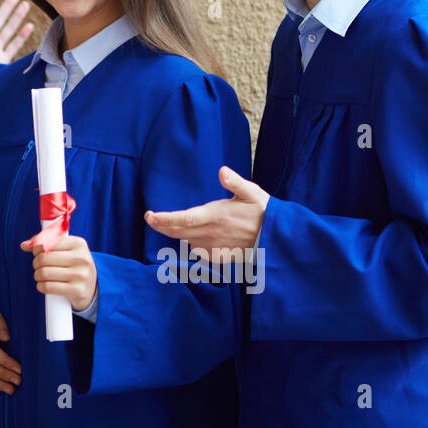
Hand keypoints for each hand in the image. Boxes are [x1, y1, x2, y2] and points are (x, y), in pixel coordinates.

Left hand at [19, 233, 96, 311]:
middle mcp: (81, 258)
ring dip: (37, 275)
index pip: (48, 241)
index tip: (36, 252)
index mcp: (78, 244)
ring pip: (44, 273)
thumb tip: (24, 245)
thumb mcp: (66, 250)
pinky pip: (48, 287)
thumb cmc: (74, 265)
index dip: (36, 247)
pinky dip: (40, 286)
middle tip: (38, 265)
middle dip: (36, 262)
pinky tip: (43, 285)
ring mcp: (80, 275)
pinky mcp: (76, 290)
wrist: (92, 288)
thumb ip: (46, 244)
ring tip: (40, 275)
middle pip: (44, 258)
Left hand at [144, 165, 268, 262]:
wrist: (278, 240)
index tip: (149, 216)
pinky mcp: (220, 257)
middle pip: (179, 232)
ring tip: (167, 225)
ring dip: (176, 234)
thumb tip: (222, 171)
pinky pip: (199, 251)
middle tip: (150, 218)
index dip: (164, 219)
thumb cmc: (265, 212)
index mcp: (217, 216)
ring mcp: (215, 247)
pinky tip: (192, 237)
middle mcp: (212, 234)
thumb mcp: (252, 193)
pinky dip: (192, 244)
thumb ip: (235, 182)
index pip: (184, 219)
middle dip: (162, 226)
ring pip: (187, 242)